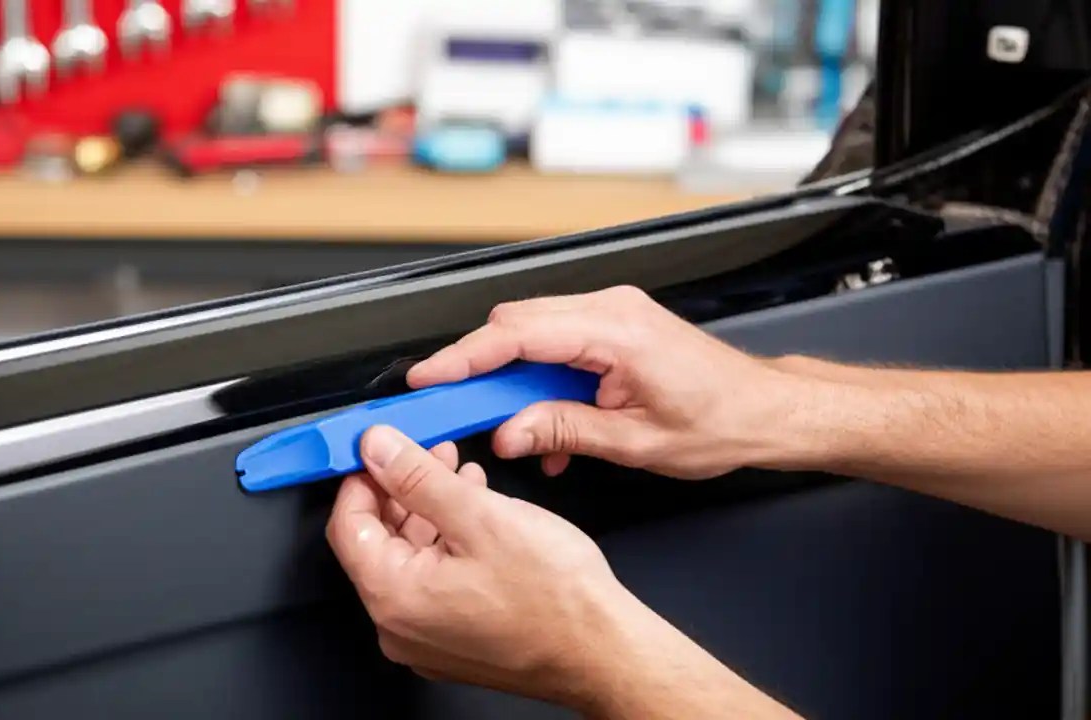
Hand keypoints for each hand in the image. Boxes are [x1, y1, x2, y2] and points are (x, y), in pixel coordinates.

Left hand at [326, 425, 796, 718]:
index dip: (363, 476)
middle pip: (377, 541)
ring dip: (429, 510)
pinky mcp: (453, 642)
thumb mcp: (481, 516)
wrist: (605, 653)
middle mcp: (399, 627)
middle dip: (402, 487)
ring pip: (408, 559)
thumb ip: (418, 478)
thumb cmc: (557, 598)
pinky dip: (446, 542)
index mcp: (394, 596)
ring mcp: (425, 640)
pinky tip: (476, 513)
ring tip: (461, 475)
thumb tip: (376, 449)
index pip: (347, 524)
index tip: (381, 446)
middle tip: (432, 450)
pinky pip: (432, 583)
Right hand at [407, 286, 805, 479]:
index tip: (430, 377)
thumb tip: (509, 431)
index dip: (465, 355)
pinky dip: (541, 382)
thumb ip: (563, 430)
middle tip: (453, 408)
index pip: (519, 334)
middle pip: (516, 325)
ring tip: (517, 433)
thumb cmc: (722, 420)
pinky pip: (558, 343)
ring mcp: (613, 313)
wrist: (766, 411)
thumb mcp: (635, 442)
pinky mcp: (614, 325)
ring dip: (514, 382)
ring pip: (533, 334)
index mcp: (616, 330)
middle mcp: (612, 309)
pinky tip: (549, 428)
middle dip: (478, 367)